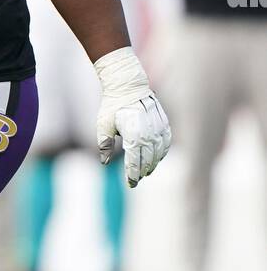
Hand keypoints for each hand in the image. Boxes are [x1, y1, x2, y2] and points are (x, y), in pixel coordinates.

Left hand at [95, 47, 171, 187]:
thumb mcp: (103, 126)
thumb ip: (105, 145)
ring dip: (153, 164)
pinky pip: (166, 142)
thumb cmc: (113, 106)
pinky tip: (158, 157)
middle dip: (142, 172)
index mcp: (133, 137)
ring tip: (146, 171)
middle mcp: (148, 134)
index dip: (132, 175)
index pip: (134, 163)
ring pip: (159, 153)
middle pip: (148, 161)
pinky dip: (163, 152)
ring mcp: (158, 128)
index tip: (130, 184)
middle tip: (137, 179)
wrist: (128, 85)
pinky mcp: (164, 123)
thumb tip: (105, 162)